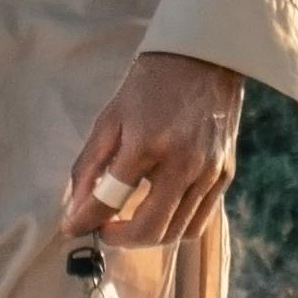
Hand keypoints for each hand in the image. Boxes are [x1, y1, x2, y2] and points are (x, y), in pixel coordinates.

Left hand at [59, 50, 246, 247]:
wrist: (204, 59)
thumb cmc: (150, 85)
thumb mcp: (110, 118)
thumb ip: (90, 167)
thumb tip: (76, 210)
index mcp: (148, 142)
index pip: (111, 198)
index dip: (86, 220)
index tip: (72, 228)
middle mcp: (183, 162)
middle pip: (149, 229)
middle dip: (119, 239)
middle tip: (103, 229)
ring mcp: (208, 172)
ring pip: (176, 233)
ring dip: (145, 239)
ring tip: (127, 224)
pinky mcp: (224, 175)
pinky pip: (198, 222)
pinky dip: (173, 229)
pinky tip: (156, 214)